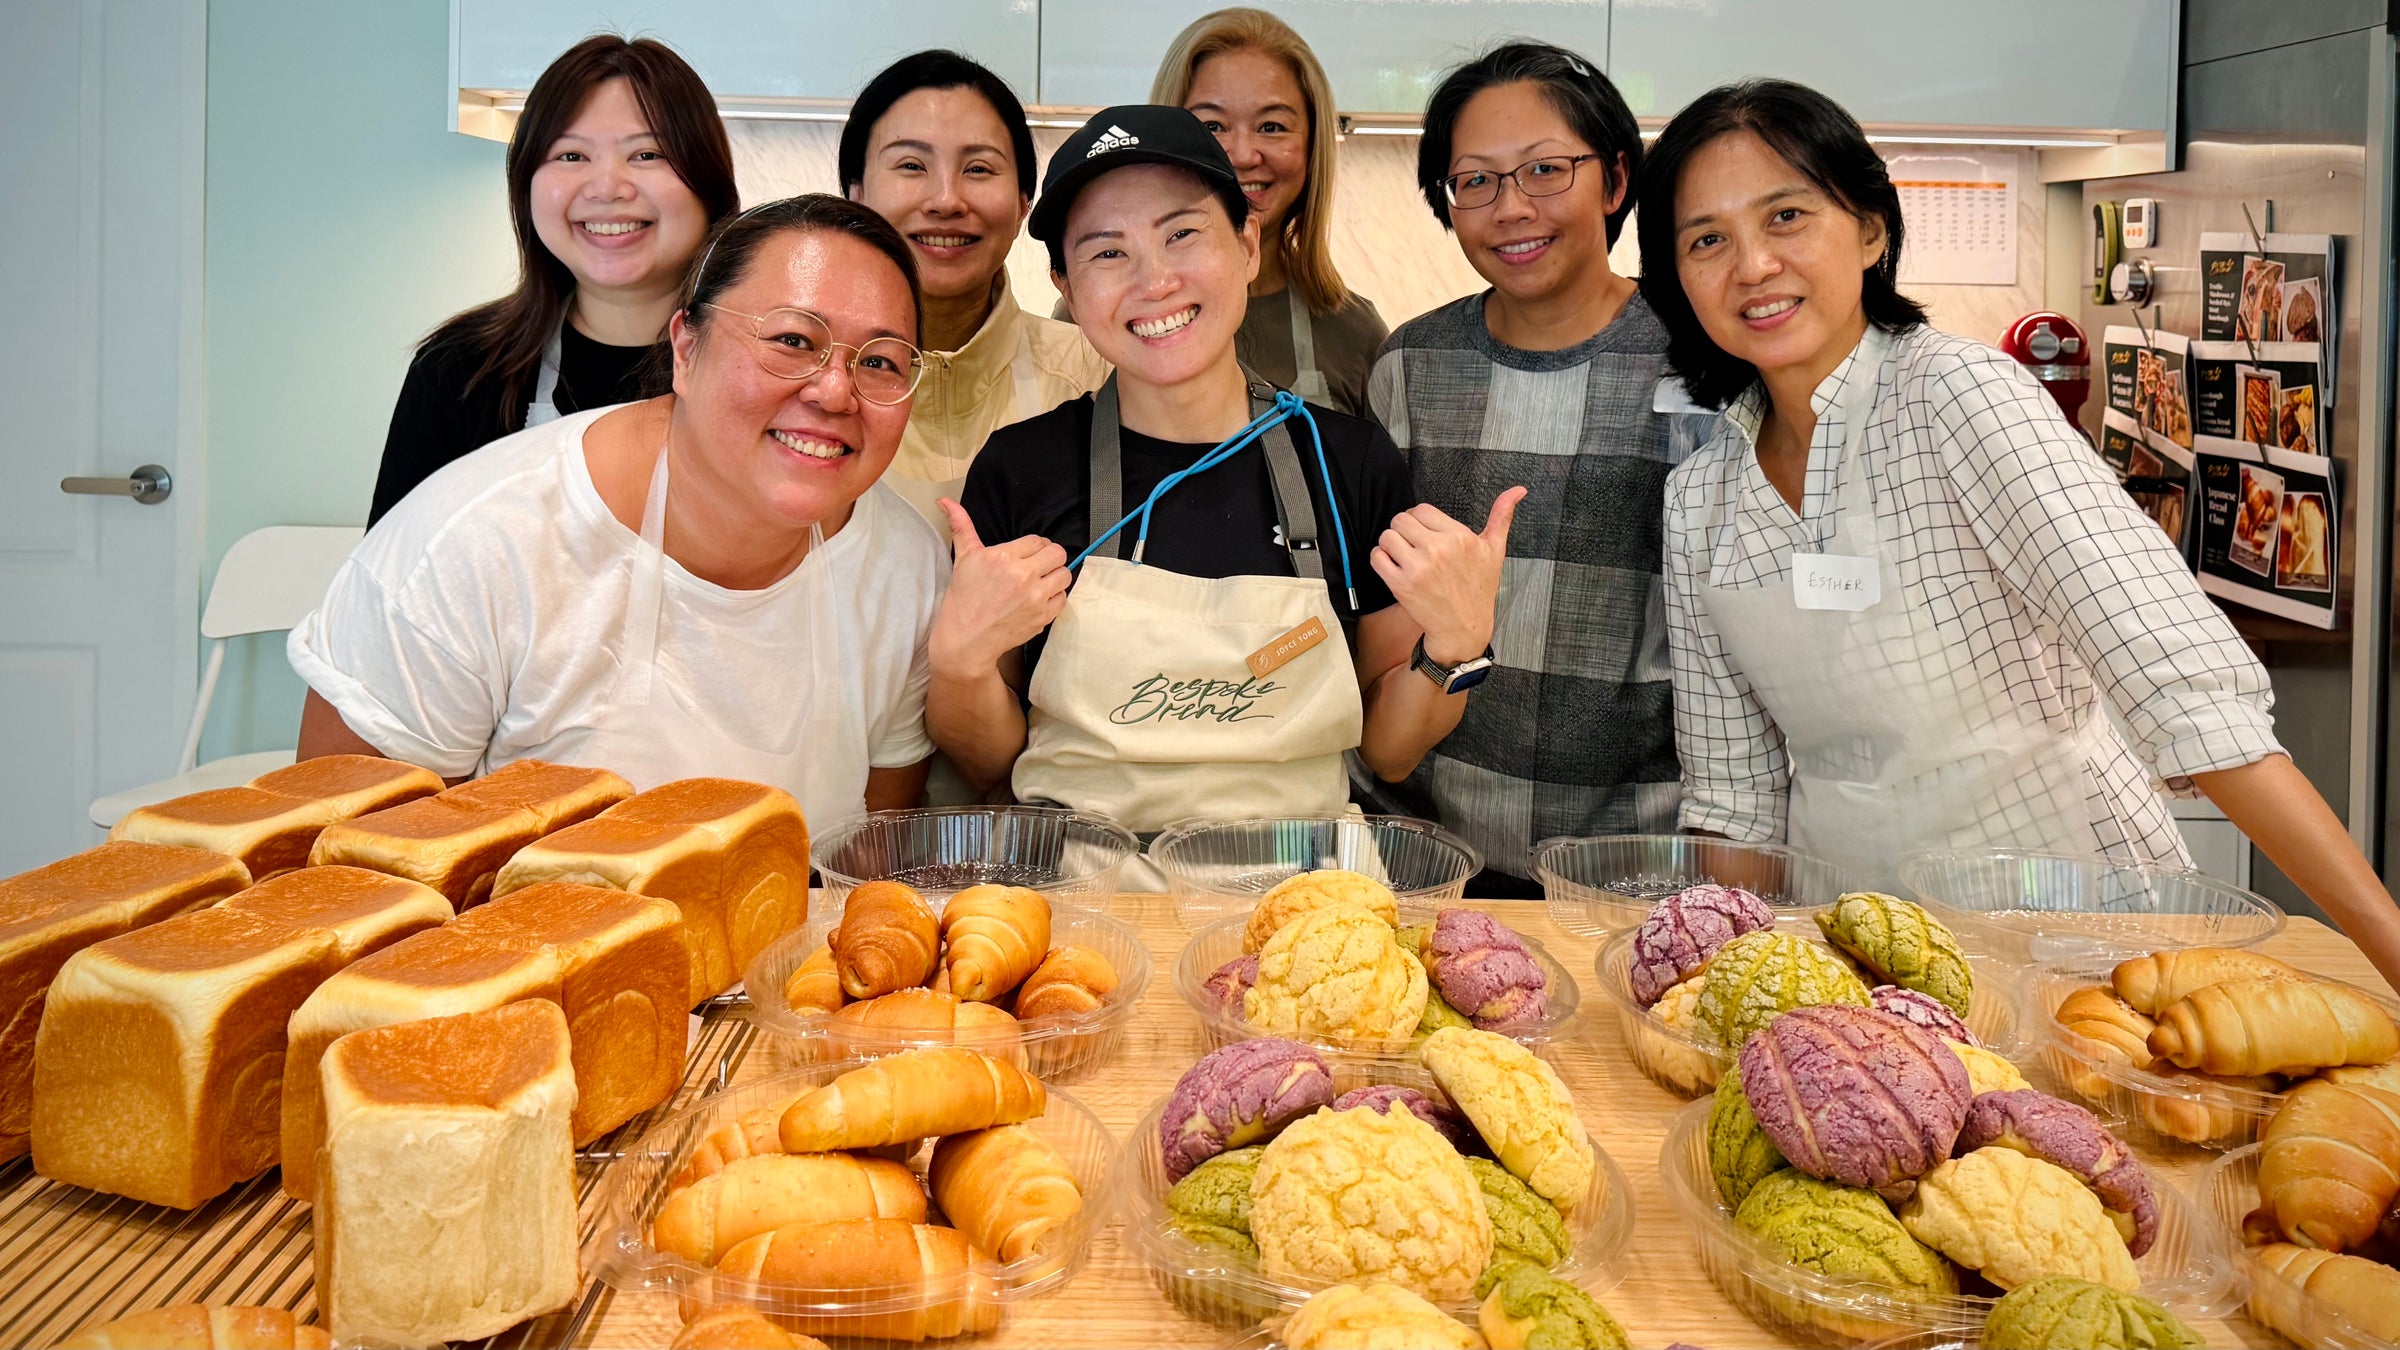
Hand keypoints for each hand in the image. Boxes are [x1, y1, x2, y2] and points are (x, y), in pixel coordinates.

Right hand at [929, 500, 1071, 679]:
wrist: (966, 641)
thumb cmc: (963, 599)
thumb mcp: (964, 558)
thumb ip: (961, 526)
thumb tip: (944, 500)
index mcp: (1003, 557)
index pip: (1038, 540)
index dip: (1034, 547)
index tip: (1027, 556)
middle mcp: (1022, 576)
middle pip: (1057, 553)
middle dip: (1050, 557)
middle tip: (1038, 566)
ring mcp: (1034, 598)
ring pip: (1064, 574)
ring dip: (1055, 576)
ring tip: (1040, 582)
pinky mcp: (1042, 617)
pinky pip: (1063, 598)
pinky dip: (1054, 597)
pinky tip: (1039, 599)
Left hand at [1370, 486, 1524, 666]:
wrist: (1464, 628)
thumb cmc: (1479, 589)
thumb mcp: (1494, 550)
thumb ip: (1502, 515)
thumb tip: (1519, 490)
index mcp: (1458, 537)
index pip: (1422, 510)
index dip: (1420, 519)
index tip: (1425, 533)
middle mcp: (1438, 550)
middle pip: (1400, 519)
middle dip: (1403, 530)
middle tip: (1413, 544)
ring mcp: (1418, 568)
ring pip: (1386, 536)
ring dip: (1391, 545)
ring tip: (1404, 556)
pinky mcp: (1401, 585)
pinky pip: (1377, 558)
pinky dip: (1381, 560)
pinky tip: (1395, 567)